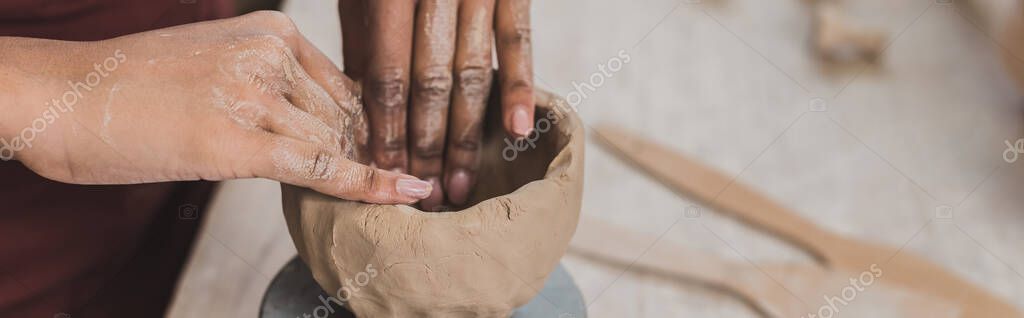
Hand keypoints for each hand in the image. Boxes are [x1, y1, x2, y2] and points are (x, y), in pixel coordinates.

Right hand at [1, 11, 431, 203]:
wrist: (63, 98)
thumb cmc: (130, 87)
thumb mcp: (215, 64)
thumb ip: (270, 85)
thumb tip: (320, 127)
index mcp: (269, 31)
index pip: (346, 87)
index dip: (366, 131)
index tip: (387, 157)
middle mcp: (270, 55)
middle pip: (345, 119)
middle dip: (360, 156)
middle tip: (380, 185)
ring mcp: (254, 94)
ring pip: (335, 144)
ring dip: (357, 174)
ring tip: (381, 197)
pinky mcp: (237, 140)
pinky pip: (319, 167)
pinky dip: (367, 185)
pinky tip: (402, 196)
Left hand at [339, 0, 533, 209]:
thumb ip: (365, 45)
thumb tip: (364, 115)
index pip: (387, 75)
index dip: (387, 129)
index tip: (384, 173)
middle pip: (431, 83)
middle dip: (425, 145)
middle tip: (424, 193)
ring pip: (472, 73)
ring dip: (466, 135)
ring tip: (459, 184)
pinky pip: (518, 42)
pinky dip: (519, 88)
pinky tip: (515, 132)